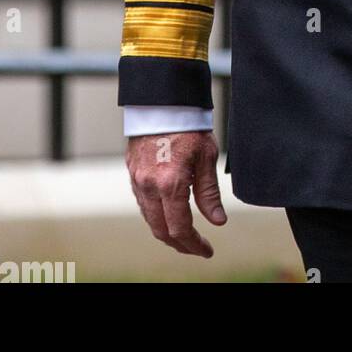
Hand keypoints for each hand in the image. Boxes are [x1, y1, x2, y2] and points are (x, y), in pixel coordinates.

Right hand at [126, 129, 226, 255]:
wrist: (163, 102)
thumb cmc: (189, 124)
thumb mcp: (207, 157)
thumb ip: (209, 193)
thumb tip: (218, 221)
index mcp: (171, 183)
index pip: (180, 228)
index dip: (194, 244)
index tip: (206, 250)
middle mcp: (149, 186)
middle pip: (161, 230)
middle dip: (180, 244)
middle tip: (197, 248)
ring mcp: (138, 180)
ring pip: (150, 219)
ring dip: (167, 232)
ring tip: (185, 235)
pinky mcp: (133, 173)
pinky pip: (143, 204)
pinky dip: (156, 216)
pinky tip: (169, 214)